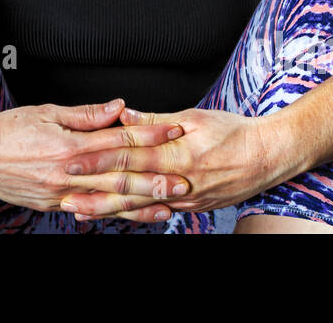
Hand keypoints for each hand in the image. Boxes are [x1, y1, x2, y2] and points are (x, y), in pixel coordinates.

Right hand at [0, 98, 189, 215]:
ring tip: (168, 205)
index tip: (173, 130)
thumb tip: (119, 107)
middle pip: (120, 176)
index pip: (118, 139)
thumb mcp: (48, 112)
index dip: (148, 134)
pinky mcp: (55, 206)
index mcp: (70, 146)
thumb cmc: (8, 130)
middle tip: (184, 180)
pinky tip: (134, 216)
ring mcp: (62, 194)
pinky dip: (115, 215)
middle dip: (155, 178)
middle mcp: (68, 174)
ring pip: (109, 201)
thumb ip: (87, 114)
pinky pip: (91, 212)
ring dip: (141, 204)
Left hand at [60, 106, 297, 223]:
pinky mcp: (190, 207)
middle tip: (63, 192)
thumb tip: (123, 115)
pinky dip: (133, 215)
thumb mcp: (195, 116)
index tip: (72, 160)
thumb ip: (156, 120)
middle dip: (93, 189)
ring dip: (107, 209)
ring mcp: (184, 198)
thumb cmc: (235, 131)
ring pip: (138, 205)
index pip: (128, 155)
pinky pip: (156, 212)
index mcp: (176, 152)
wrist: (269, 157)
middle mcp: (178, 179)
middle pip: (128, 186)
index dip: (97, 158)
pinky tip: (115, 216)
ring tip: (79, 210)